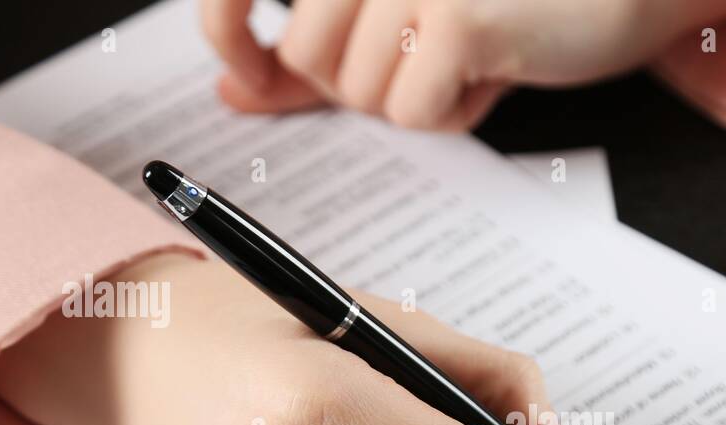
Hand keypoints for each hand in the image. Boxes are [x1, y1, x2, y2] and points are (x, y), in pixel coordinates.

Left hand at [201, 0, 725, 128]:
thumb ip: (320, 42)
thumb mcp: (404, 10)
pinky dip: (456, 114)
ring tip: (473, 56)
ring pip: (362, 94)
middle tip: (427, 61)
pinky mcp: (455, 16)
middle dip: (363, 83)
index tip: (252, 77)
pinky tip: (497, 71)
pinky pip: (415, 114)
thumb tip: (232, 87)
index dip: (228, 34)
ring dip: (418, 99)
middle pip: (307, 56)